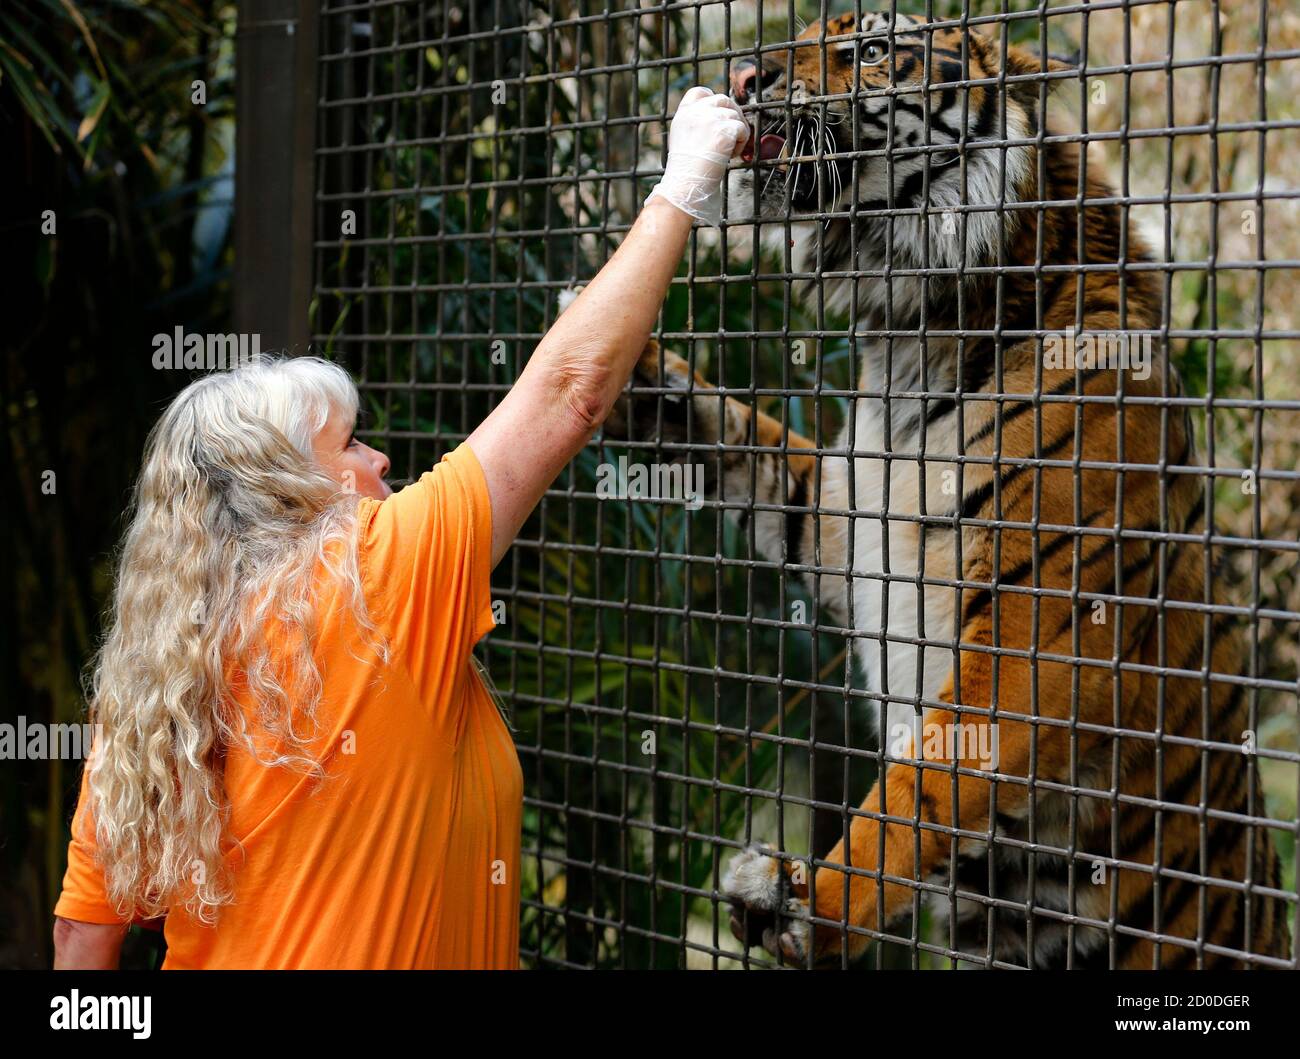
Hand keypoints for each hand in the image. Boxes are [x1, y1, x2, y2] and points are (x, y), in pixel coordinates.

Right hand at [644, 86, 749, 226]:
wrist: (687, 185)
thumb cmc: (686, 171)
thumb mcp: (682, 139)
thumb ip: (696, 124)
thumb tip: (718, 120)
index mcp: (684, 114)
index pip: (700, 92)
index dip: (712, 101)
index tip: (718, 118)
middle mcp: (696, 112)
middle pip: (723, 100)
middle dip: (731, 117)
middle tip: (731, 137)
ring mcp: (711, 118)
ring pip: (735, 115)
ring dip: (736, 133)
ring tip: (727, 152)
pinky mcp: (725, 129)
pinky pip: (743, 129)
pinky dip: (742, 143)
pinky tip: (730, 156)